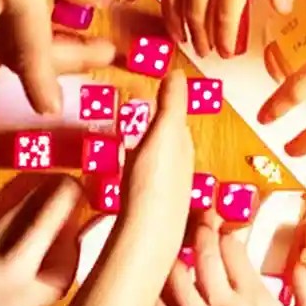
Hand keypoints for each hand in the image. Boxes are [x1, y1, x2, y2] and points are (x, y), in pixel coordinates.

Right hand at [121, 70, 193, 226]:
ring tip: (126, 134)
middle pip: (166, 137)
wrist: (147, 232)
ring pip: (154, 157)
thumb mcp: (165, 132)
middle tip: (137, 109)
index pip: (176, 117)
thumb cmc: (156, 182)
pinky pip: (141, 174)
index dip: (166, 103)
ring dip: (142, 144)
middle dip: (154, 123)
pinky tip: (123, 169)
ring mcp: (163, 185)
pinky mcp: (147, 202)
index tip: (154, 89)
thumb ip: (172, 104)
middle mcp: (178, 165)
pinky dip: (133, 164)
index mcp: (182, 145)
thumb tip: (178, 73)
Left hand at [152, 220, 305, 305]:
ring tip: (173, 247)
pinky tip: (151, 287)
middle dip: (200, 232)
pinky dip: (155, 301)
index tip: (226, 226)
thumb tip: (300, 266)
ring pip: (177, 283)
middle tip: (199, 221)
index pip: (233, 251)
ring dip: (174, 260)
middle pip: (203, 257)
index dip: (227, 232)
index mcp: (254, 297)